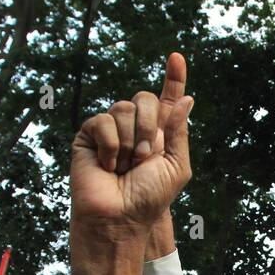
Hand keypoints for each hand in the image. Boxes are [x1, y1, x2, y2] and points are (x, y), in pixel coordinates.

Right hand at [70, 52, 193, 233]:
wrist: (119, 217)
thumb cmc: (149, 198)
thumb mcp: (176, 166)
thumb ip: (179, 131)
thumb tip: (185, 99)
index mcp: (160, 134)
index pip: (167, 99)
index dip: (173, 78)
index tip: (176, 58)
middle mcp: (136, 127)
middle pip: (145, 98)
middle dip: (149, 126)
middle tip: (145, 157)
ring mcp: (112, 129)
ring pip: (124, 107)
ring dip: (130, 141)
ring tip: (125, 166)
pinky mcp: (89, 135)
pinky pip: (102, 120)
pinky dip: (110, 144)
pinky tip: (107, 164)